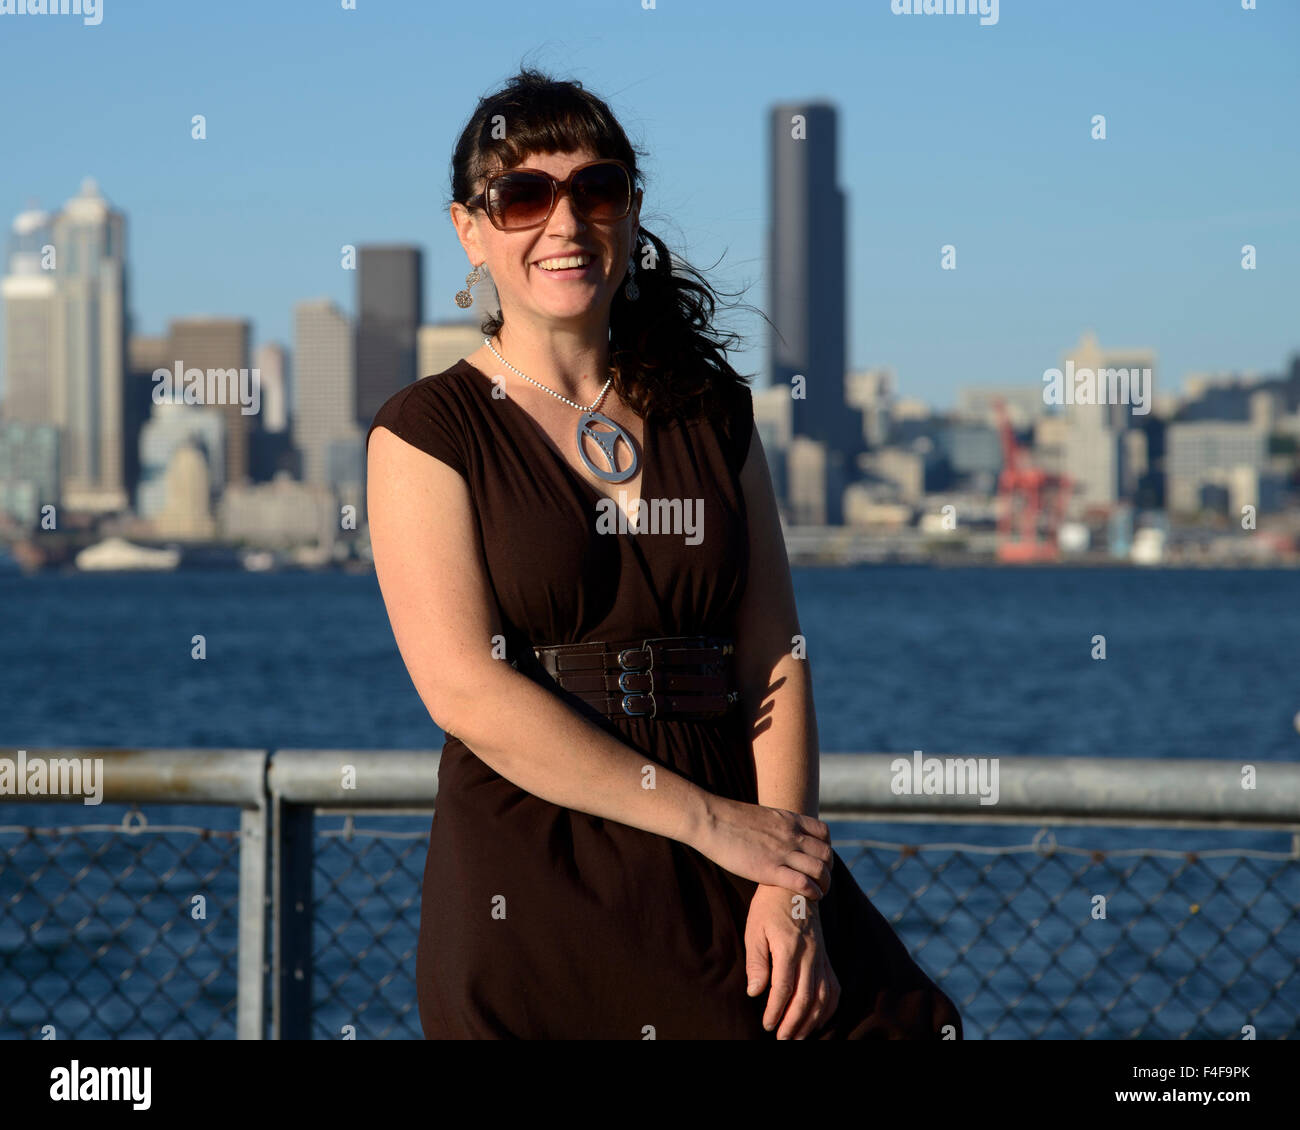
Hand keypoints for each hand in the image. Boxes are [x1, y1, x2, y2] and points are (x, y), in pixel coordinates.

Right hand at [693, 795, 832, 898]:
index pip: (823, 833)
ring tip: (820, 893)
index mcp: (789, 820)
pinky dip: (813, 892)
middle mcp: (791, 835)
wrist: (712, 820)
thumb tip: (778, 836)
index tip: (820, 860)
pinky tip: (811, 897)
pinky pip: (803, 883)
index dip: (826, 848)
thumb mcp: (762, 816)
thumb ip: (776, 826)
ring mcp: (782, 852)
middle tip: (822, 881)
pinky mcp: (770, 869)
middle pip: (826, 854)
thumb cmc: (729, 820)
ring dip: (825, 884)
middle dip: (828, 870)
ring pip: (820, 870)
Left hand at [745, 883, 840, 1038]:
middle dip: (794, 1023)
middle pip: (806, 998)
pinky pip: (834, 987)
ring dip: (811, 1021)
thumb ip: (756, 962)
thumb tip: (756, 993)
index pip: (784, 988)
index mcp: (790, 947)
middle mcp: (811, 954)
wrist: (796, 884)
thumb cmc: (769, 906)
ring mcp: (822, 956)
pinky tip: (818, 1019)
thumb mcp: (755, 929)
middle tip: (781, 1038)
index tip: (767, 1025)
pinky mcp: (826, 957)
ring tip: (797, 1035)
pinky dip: (828, 1008)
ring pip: (823, 997)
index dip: (776, 1010)